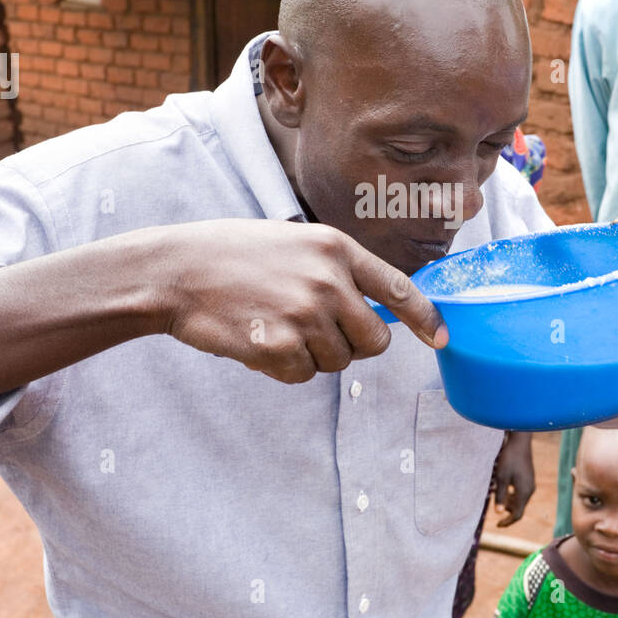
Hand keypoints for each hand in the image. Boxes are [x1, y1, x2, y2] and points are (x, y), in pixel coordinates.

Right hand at [154, 219, 445, 383]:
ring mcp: (305, 314)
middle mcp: (328, 280)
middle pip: (374, 341)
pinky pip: (302, 375)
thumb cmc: (232, 255)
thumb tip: (372, 312)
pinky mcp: (279, 345)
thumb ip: (334, 270)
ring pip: (338, 362)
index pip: (398, 288)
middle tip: (318, 333)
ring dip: (312, 356)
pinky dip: (283, 367)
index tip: (441, 338)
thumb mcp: (293, 242)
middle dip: (354, 346)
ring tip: (275, 325)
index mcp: (335, 248)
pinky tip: (257, 340)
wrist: (176, 270)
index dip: (425, 317)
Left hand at [492, 432, 533, 526]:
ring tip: (497, 495)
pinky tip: (504, 487)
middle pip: (519, 508)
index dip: (507, 522)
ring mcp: (530, 484)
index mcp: (524, 492)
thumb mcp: (501, 477)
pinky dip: (512, 495)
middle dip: (507, 511)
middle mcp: (530, 490)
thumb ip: (500, 496)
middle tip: (495, 508)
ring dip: (509, 502)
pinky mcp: (529, 478)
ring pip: (519, 500)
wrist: (520, 442)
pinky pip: (521, 492)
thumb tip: (498, 513)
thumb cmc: (509, 459)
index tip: (497, 525)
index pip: (517, 515)